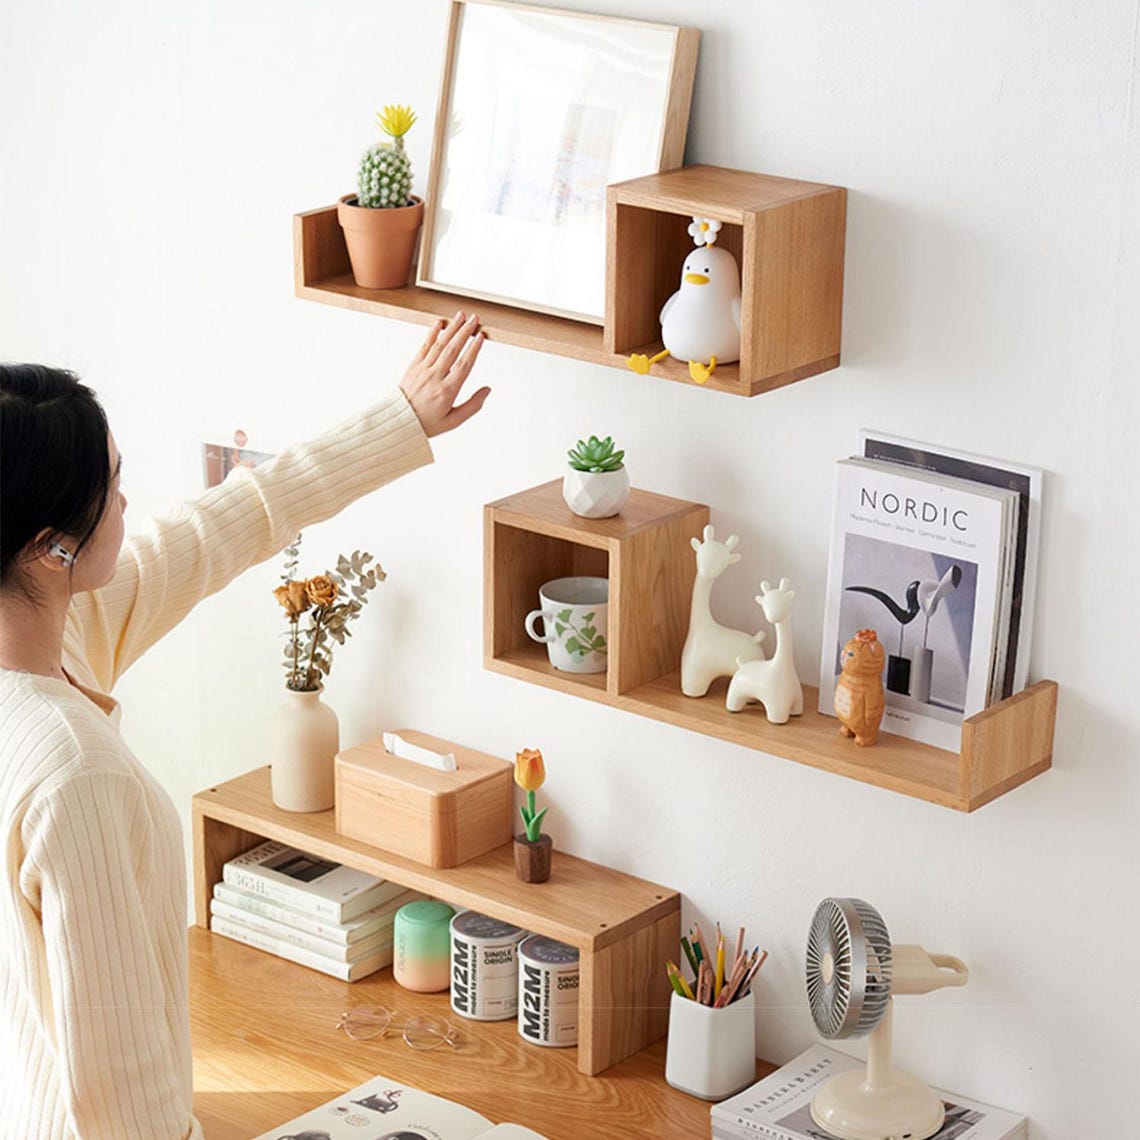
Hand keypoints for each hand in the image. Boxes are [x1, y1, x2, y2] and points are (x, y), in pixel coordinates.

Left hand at [399, 310, 489, 437]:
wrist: (399, 421)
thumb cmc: (427, 422)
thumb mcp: (453, 421)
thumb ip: (473, 406)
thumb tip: (487, 390)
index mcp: (447, 391)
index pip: (464, 365)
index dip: (474, 349)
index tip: (482, 337)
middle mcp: (434, 377)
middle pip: (453, 349)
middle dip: (465, 331)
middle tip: (475, 319)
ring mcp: (423, 369)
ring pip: (440, 344)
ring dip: (452, 328)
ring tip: (461, 315)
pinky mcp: (414, 365)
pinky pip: (424, 345)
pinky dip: (432, 332)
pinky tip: (440, 323)